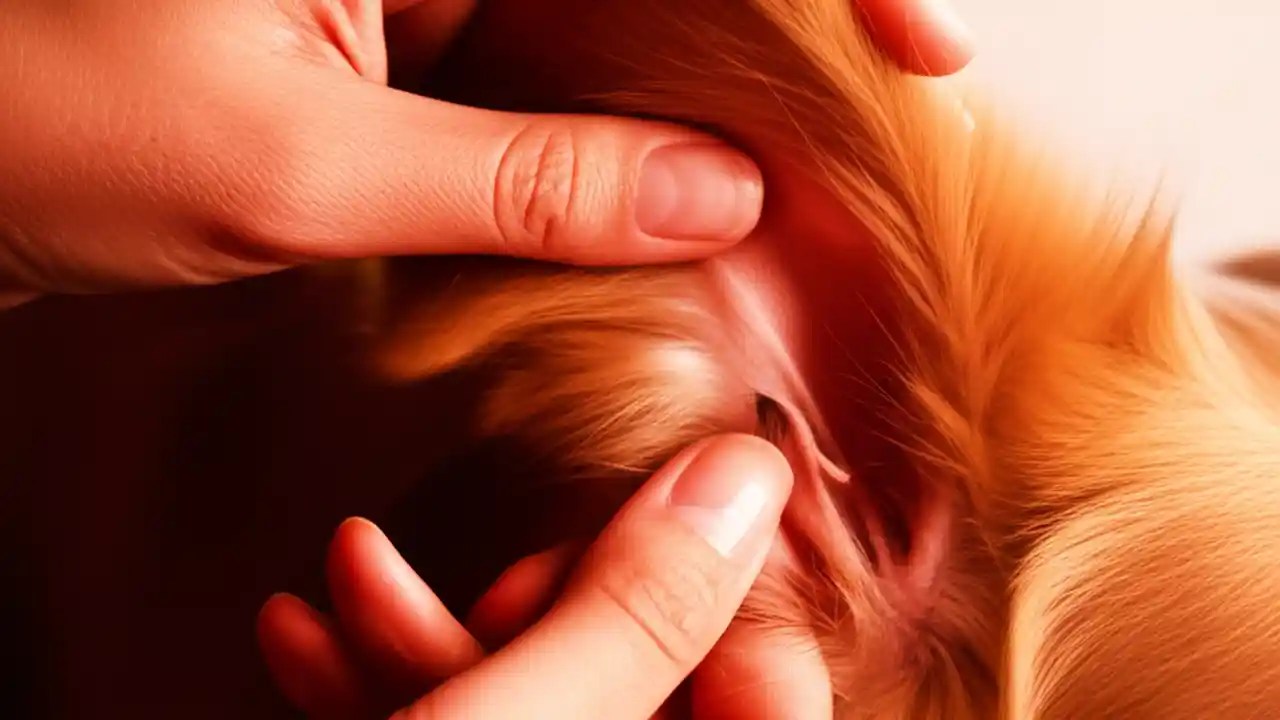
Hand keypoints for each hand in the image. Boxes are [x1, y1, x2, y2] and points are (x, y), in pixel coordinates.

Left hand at [0, 1, 971, 306]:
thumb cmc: (43, 128)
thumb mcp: (294, 168)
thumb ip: (522, 183)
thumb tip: (710, 195)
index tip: (919, 47)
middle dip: (778, 25)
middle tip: (884, 106)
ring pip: (621, 2)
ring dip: (714, 79)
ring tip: (799, 166)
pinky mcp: (410, 19)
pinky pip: (559, 56)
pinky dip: (628, 120)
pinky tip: (682, 179)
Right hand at [257, 435, 835, 718]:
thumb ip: (639, 609)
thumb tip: (743, 476)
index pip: (775, 669)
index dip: (716, 574)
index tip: (652, 493)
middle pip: (639, 663)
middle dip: (534, 597)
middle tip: (489, 572)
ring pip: (535, 685)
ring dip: (430, 620)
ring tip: (355, 562)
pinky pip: (463, 715)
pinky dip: (390, 673)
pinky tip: (317, 626)